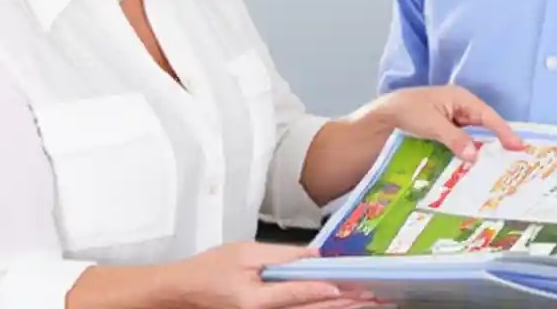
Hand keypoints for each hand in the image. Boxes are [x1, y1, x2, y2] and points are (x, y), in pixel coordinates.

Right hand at [167, 242, 381, 308]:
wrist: (184, 293)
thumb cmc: (209, 271)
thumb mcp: (243, 253)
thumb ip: (280, 256)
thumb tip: (313, 257)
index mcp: (252, 300)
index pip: (294, 294)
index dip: (320, 291)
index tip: (345, 288)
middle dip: (342, 304)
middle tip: (372, 298)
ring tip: (366, 304)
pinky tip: (339, 306)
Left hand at [360, 86, 525, 160]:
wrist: (379, 119)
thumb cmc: (405, 111)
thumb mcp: (431, 123)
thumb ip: (455, 138)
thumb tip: (475, 155)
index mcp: (460, 99)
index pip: (488, 116)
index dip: (505, 131)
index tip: (518, 147)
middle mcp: (459, 109)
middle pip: (484, 127)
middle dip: (497, 143)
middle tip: (514, 162)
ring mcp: (451, 123)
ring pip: (473, 139)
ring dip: (481, 152)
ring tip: (497, 171)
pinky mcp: (443, 135)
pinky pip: (461, 146)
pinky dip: (467, 156)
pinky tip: (472, 170)